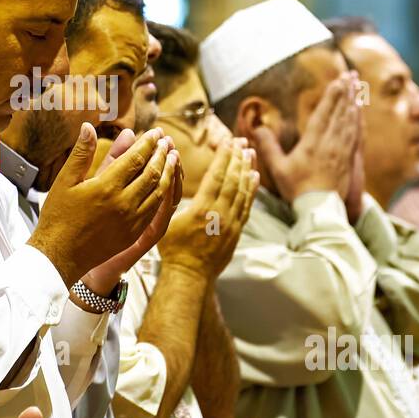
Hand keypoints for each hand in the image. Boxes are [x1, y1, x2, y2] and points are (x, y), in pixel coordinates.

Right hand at [29, 124, 179, 286]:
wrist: (60, 255)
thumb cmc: (58, 216)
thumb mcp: (65, 181)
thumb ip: (80, 153)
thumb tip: (89, 127)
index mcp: (106, 187)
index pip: (136, 158)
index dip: (148, 143)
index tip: (155, 132)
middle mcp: (123, 203)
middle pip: (152, 173)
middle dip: (161, 154)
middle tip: (166, 141)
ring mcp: (131, 220)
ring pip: (158, 191)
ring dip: (167, 172)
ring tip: (172, 158)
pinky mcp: (133, 233)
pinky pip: (155, 210)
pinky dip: (163, 193)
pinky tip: (164, 185)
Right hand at [159, 137, 258, 282]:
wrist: (190, 276)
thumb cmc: (173, 250)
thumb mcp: (164, 221)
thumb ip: (169, 194)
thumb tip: (170, 169)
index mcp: (201, 209)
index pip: (215, 176)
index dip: (223, 157)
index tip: (227, 141)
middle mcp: (219, 214)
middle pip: (232, 180)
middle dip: (237, 158)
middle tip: (241, 141)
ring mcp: (231, 223)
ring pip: (242, 191)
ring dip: (247, 169)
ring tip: (250, 152)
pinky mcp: (237, 231)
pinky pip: (247, 206)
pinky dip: (252, 190)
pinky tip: (254, 177)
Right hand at [250, 73, 359, 204]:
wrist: (319, 209)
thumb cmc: (296, 189)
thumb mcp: (277, 168)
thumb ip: (267, 146)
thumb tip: (257, 127)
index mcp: (313, 143)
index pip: (324, 113)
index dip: (332, 95)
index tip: (338, 79)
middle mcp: (330, 143)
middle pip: (341, 112)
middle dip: (346, 92)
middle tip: (351, 75)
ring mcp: (342, 151)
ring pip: (350, 121)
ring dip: (354, 103)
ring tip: (357, 88)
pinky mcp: (349, 159)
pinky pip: (356, 135)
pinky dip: (358, 120)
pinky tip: (359, 113)